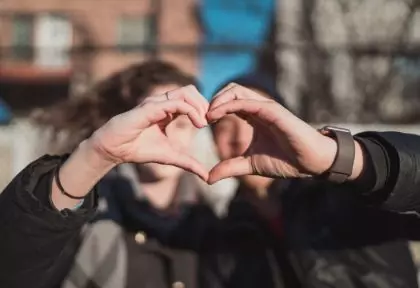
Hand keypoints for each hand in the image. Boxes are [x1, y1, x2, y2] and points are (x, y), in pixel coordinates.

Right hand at [88, 85, 209, 180]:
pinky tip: (198, 124)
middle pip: (191, 90)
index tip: (213, 123)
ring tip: (204, 123)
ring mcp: (156, 103)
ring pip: (185, 92)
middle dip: (204, 104)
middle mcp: (162, 102)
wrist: (114, 150)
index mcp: (167, 110)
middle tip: (211, 121)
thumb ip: (188, 163)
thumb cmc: (138, 149)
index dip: (204, 108)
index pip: (191, 99)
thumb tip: (206, 176)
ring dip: (199, 105)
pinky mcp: (150, 108)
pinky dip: (191, 111)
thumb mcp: (170, 156)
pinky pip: (175, 103)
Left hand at [206, 84, 361, 183]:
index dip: (212, 108)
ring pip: (236, 90)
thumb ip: (230, 168)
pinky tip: (216, 116)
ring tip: (206, 116)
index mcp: (253, 116)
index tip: (199, 123)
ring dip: (218, 100)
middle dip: (212, 100)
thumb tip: (208, 178)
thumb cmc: (285, 161)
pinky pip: (246, 101)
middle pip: (230, 90)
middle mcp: (258, 108)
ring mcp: (266, 107)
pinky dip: (228, 105)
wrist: (310, 163)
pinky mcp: (273, 110)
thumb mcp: (250, 165)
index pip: (229, 102)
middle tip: (201, 118)